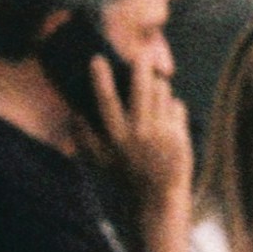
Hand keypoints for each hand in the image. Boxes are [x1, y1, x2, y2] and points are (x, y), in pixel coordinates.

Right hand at [77, 21, 192, 206]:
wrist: (158, 198)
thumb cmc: (125, 177)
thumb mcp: (100, 161)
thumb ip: (84, 137)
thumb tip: (73, 113)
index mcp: (116, 137)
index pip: (106, 101)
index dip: (101, 79)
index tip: (97, 59)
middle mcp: (139, 133)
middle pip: (142, 89)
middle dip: (141, 67)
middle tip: (142, 54)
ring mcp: (161, 133)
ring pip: (162, 93)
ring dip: (158, 87)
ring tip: (153, 92)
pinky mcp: (179, 134)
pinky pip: (177, 105)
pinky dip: (172, 106)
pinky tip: (166, 118)